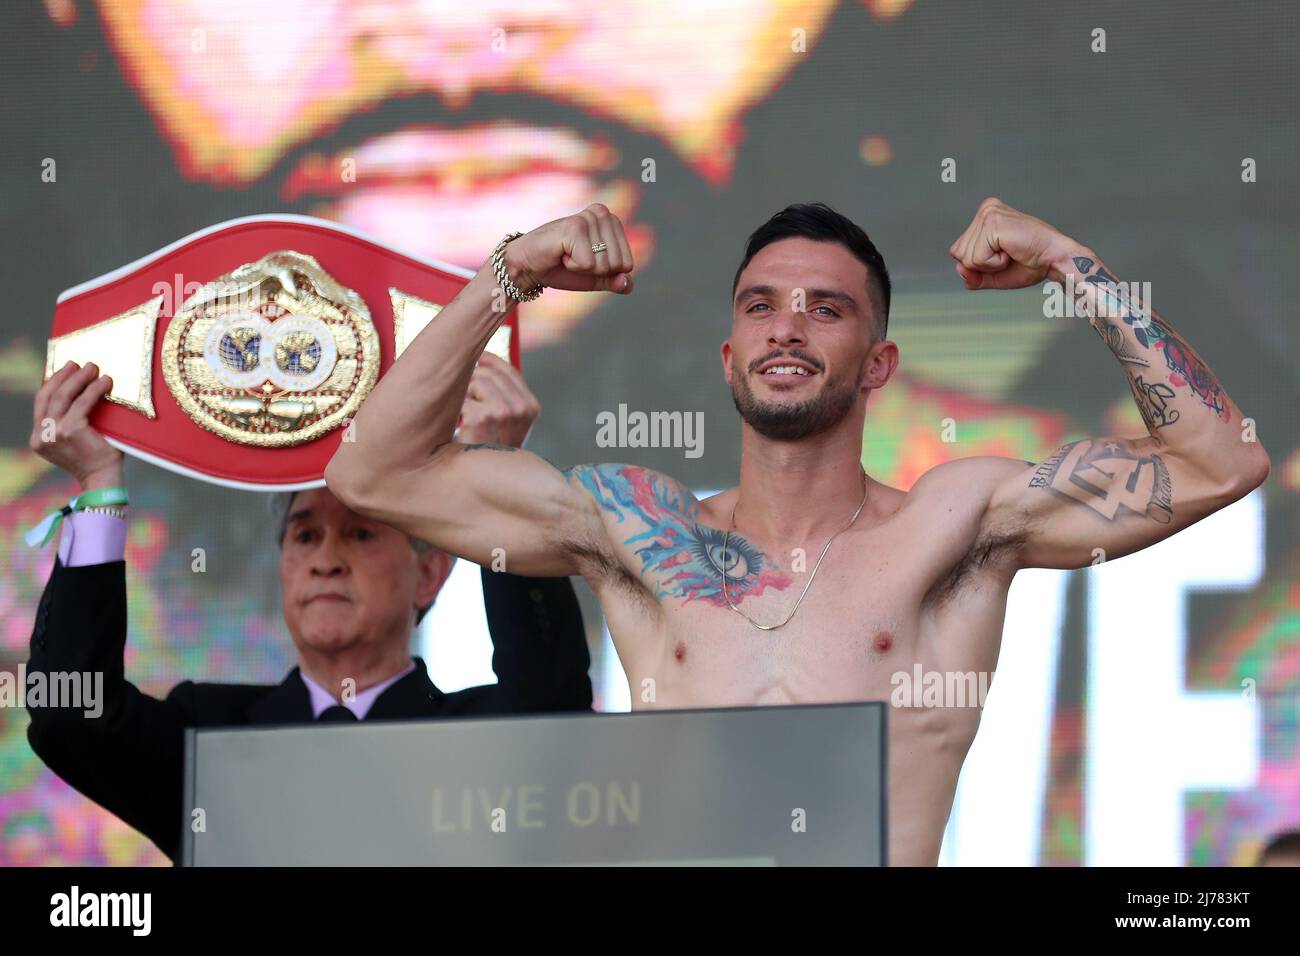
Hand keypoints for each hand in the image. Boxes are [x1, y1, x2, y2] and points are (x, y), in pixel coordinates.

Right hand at [30, 361, 123, 490]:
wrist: (103, 479)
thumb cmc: (94, 459)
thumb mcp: (73, 441)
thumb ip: (66, 422)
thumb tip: (76, 392)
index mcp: (38, 438)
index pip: (40, 403)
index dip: (51, 383)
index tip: (64, 370)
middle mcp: (41, 436)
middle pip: (48, 395)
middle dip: (63, 376)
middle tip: (78, 363)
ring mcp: (53, 433)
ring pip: (63, 396)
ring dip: (79, 378)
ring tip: (92, 367)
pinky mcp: (70, 430)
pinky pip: (83, 403)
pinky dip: (95, 389)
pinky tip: (105, 381)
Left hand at [457, 352, 542, 447]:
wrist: (481, 478)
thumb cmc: (490, 448)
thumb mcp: (507, 421)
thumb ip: (504, 393)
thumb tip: (481, 356)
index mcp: (532, 407)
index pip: (508, 371)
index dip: (488, 362)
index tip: (474, 360)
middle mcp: (522, 409)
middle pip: (489, 373)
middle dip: (472, 383)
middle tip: (465, 403)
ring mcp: (503, 413)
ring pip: (475, 381)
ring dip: (464, 395)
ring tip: (463, 416)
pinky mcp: (482, 418)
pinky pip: (462, 397)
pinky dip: (456, 410)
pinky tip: (460, 426)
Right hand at [503, 202, 634, 294]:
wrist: (528, 266)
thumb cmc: (562, 268)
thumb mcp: (595, 278)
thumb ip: (615, 281)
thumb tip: (628, 283)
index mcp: (612, 222)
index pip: (627, 264)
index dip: (605, 272)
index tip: (585, 261)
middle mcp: (603, 214)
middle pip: (618, 264)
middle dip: (595, 270)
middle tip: (574, 258)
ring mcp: (589, 218)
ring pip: (603, 265)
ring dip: (582, 268)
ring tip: (567, 254)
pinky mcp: (575, 227)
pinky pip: (588, 264)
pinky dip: (573, 266)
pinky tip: (561, 253)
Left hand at [949, 197, 1086, 289]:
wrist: (1055, 260)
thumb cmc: (1030, 264)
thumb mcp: (994, 274)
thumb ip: (973, 275)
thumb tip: (959, 269)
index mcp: (985, 216)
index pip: (958, 251)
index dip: (978, 264)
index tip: (1004, 255)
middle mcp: (985, 209)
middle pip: (958, 253)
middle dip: (982, 264)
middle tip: (1009, 254)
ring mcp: (988, 213)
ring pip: (966, 257)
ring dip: (989, 264)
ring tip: (1011, 252)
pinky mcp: (992, 222)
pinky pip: (976, 259)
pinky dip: (994, 264)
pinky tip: (1012, 251)